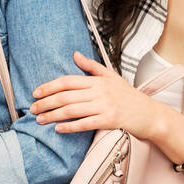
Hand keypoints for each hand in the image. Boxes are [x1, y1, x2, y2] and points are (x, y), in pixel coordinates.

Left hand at [30, 51, 163, 137]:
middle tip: (33, 109)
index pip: (68, 81)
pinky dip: (70, 126)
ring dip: (53, 115)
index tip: (36, 93)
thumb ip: (91, 67)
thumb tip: (74, 54)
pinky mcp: (109, 120)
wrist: (150, 114)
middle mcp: (100, 92)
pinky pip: (85, 123)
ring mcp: (104, 106)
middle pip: (66, 96)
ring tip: (40, 120)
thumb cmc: (129, 96)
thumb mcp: (111, 77)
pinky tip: (58, 129)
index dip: (49, 86)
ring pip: (72, 110)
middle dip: (46, 103)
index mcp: (98, 80)